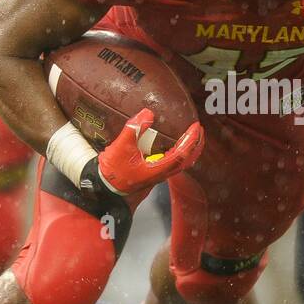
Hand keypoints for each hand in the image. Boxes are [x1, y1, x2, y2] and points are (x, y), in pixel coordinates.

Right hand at [81, 107, 203, 197]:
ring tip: (189, 135)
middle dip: (196, 144)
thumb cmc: (113, 171)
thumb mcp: (121, 147)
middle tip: (199, 129)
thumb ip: (134, 129)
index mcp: (159, 169)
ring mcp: (158, 175)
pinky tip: (173, 144)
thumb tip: (148, 112)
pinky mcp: (152, 174)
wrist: (104, 190)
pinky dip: (178, 152)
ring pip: (181, 163)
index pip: (182, 153)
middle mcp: (162, 174)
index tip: (196, 126)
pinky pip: (172, 163)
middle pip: (187, 160)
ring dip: (188, 149)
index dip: (191, 139)